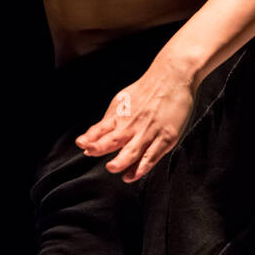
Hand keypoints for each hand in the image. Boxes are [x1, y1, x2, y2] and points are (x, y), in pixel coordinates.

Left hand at [75, 53, 195, 182]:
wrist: (172, 78)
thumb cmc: (146, 90)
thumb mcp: (121, 101)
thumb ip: (109, 119)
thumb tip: (92, 137)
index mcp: (120, 115)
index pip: (100, 130)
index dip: (90, 138)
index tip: (82, 144)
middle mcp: (132, 125)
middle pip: (113, 140)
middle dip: (99, 148)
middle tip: (90, 153)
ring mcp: (149, 132)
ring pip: (131, 152)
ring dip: (120, 162)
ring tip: (112, 167)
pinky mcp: (165, 138)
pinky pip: (151, 157)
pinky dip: (141, 169)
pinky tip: (132, 175)